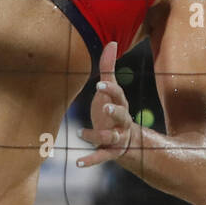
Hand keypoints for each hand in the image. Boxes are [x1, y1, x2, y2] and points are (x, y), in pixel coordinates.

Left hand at [77, 41, 134, 166]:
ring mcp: (117, 137)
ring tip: (80, 132)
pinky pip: (101, 156)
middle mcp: (122, 120)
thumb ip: (109, 68)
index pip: (118, 94)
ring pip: (111, 137)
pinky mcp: (110, 152)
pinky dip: (90, 160)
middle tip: (105, 107)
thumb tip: (112, 41)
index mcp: (121, 103)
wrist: (127, 141)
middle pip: (122, 115)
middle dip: (115, 111)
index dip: (110, 90)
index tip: (100, 84)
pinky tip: (78, 162)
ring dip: (97, 135)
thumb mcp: (110, 90)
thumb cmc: (113, 109)